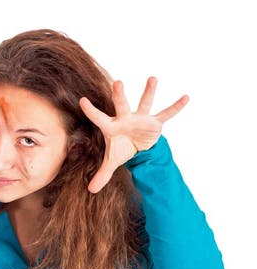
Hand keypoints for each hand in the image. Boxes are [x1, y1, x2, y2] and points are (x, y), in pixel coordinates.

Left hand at [80, 78, 188, 193]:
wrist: (138, 147)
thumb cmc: (121, 148)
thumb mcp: (112, 161)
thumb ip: (102, 175)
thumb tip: (90, 191)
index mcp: (112, 127)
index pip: (99, 118)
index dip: (91, 111)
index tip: (82, 101)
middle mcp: (126, 118)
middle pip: (122, 105)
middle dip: (119, 95)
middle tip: (117, 83)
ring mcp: (141, 119)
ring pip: (145, 103)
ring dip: (149, 92)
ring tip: (152, 78)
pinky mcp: (155, 123)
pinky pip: (167, 114)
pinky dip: (176, 108)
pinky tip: (186, 97)